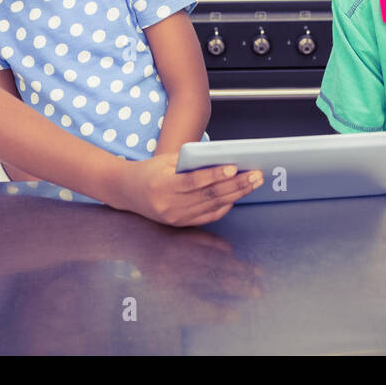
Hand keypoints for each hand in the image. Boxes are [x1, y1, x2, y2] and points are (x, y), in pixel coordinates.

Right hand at [116, 153, 263, 226]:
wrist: (129, 192)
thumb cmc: (150, 171)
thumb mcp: (166, 161)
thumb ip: (191, 162)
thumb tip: (223, 160)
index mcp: (162, 186)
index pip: (193, 182)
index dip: (214, 175)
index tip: (233, 167)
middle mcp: (169, 205)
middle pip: (208, 196)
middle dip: (236, 185)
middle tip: (256, 174)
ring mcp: (176, 218)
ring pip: (213, 206)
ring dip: (236, 194)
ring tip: (253, 182)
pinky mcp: (181, 224)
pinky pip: (208, 216)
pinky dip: (225, 205)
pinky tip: (238, 195)